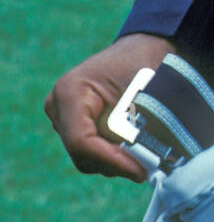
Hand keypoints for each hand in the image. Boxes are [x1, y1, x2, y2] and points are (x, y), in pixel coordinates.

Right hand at [44, 34, 174, 181]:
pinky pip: (91, 152)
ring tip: (145, 151)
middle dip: (116, 163)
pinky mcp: (72, 125)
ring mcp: (61, 117)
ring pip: (87, 158)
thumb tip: (145, 160)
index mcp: (71, 92)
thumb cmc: (142, 63)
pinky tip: (134, 146)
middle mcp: (58, 106)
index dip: (111, 161)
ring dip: (116, 160)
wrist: (138, 50)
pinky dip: (113, 154)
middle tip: (148, 166)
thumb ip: (139, 125)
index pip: (81, 141)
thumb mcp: (144, 91)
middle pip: (83, 155)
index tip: (140, 171)